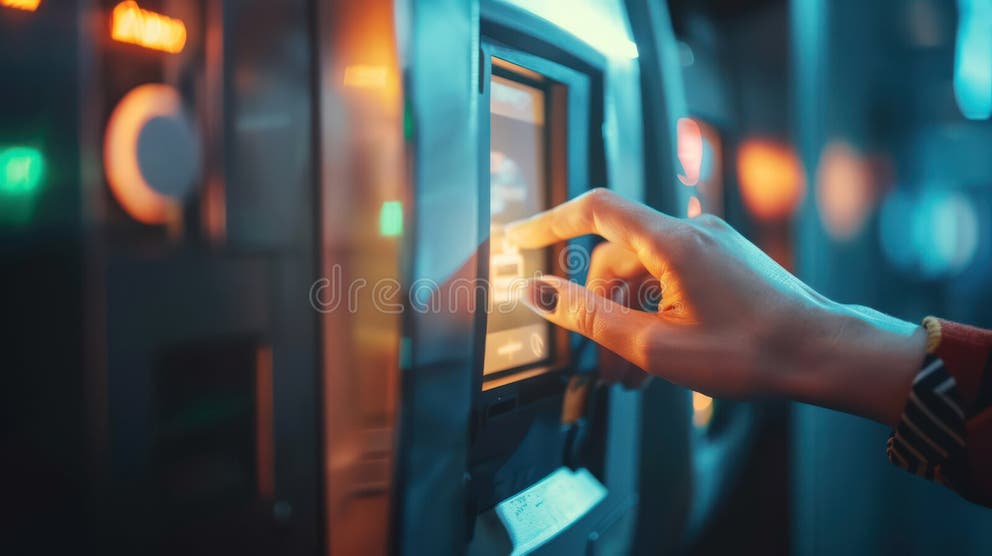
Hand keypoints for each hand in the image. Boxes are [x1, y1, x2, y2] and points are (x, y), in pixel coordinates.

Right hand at [507, 188, 926, 425]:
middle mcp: (691, 232)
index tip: (518, 239)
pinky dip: (655, 313)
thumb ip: (590, 317)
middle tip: (601, 365)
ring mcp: (711, 245)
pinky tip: (658, 358)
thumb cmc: (751, 352)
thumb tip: (541, 294)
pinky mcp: (724, 262)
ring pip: (645, 276)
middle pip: (617, 260)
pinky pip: (672, 279)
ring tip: (632, 376)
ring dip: (629, 321)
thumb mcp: (655, 345)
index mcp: (671, 242)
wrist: (825, 353)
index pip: (593, 211)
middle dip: (600, 312)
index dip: (548, 222)